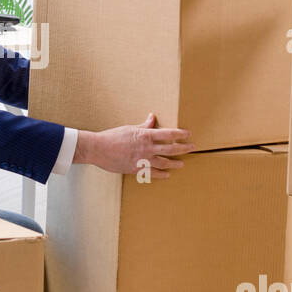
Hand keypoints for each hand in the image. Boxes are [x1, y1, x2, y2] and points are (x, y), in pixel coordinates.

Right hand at [74, 113, 194, 178]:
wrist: (98, 149)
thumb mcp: (130, 128)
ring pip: (164, 163)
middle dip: (183, 148)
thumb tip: (152, 117)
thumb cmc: (112, 136)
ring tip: (181, 164)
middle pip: (171, 149)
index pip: (169, 134)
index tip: (188, 134)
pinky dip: (161, 174)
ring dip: (175, 163)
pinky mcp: (137, 170)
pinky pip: (153, 173)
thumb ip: (144, 125)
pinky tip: (167, 174)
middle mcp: (147, 148)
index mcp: (146, 135)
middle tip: (192, 148)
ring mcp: (143, 160)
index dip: (181, 134)